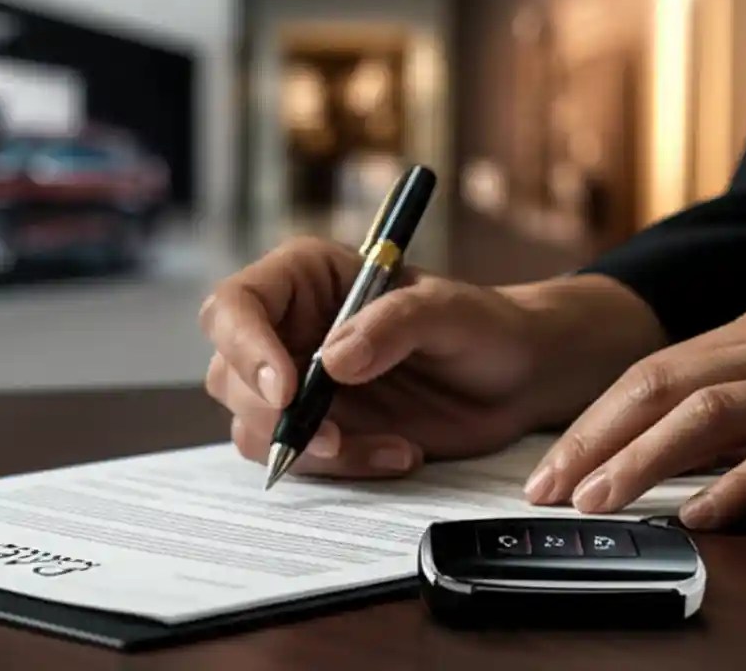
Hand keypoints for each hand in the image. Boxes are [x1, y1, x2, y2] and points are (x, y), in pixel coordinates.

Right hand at [199, 237, 663, 477]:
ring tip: (391, 447)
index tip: (286, 390)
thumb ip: (395, 323)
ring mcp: (298, 383)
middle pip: (229, 375)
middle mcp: (288, 329)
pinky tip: (400, 453)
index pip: (236, 307)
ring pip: (254, 426)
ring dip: (312, 450)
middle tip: (334, 436)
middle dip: (272, 415)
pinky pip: (300, 460)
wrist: (516, 378)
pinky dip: (344, 468)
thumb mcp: (450, 312)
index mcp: (304, 278)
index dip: (245, 348)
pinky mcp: (319, 429)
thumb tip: (331, 361)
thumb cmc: (484, 325)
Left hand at [525, 299, 745, 528]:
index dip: (593, 422)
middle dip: (597, 440)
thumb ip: (725, 406)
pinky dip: (735, 487)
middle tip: (553, 489)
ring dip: (644, 461)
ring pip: (711, 414)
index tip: (551, 468)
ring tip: (600, 501)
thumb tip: (638, 454)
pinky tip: (697, 514)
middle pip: (663, 386)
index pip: (650, 372)